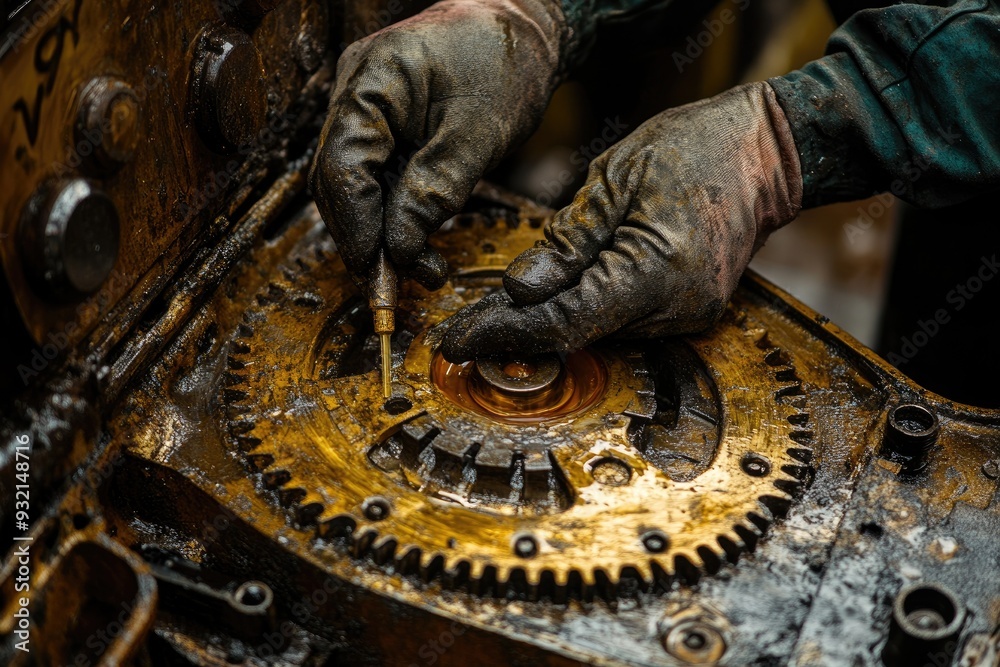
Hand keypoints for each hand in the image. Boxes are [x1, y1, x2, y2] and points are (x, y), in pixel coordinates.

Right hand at [310, 0, 565, 290]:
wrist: (524, 26)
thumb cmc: (507, 58)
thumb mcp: (479, 131)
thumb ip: (436, 188)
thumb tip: (400, 247)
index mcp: (371, 78)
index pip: (342, 165)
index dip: (356, 226)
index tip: (378, 270)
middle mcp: (356, 91)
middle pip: (338, 180)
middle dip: (366, 237)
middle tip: (396, 286)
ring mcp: (367, 107)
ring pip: (356, 185)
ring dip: (381, 232)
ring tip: (421, 269)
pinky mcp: (386, 124)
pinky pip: (378, 176)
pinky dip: (394, 213)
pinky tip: (417, 242)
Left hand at [441, 82, 802, 361]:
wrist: (766, 155)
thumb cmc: (692, 150)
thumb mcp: (615, 179)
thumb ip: (567, 241)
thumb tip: (520, 289)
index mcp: (654, 272)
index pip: (562, 321)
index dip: (503, 333)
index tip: (456, 340)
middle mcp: (674, 310)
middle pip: (577, 337)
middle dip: (516, 334)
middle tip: (462, 332)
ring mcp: (686, 317)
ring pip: (598, 334)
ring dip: (547, 327)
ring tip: (493, 317)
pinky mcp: (689, 314)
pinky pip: (622, 323)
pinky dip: (582, 315)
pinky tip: (549, 303)